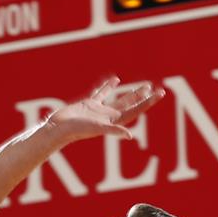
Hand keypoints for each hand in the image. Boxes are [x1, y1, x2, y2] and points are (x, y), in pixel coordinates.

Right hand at [40, 78, 163, 145]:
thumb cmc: (76, 130)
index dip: (148, 102)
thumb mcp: (96, 129)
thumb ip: (113, 131)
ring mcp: (99, 110)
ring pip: (120, 100)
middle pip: (131, 105)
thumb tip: (129, 135)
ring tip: (144, 86)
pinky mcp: (88, 104)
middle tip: (157, 90)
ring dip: (131, 94)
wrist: (57, 129)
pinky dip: (108, 87)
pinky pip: (102, 94)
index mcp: (113, 121)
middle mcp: (108, 116)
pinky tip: (115, 80)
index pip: (135, 110)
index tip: (160, 94)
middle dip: (144, 98)